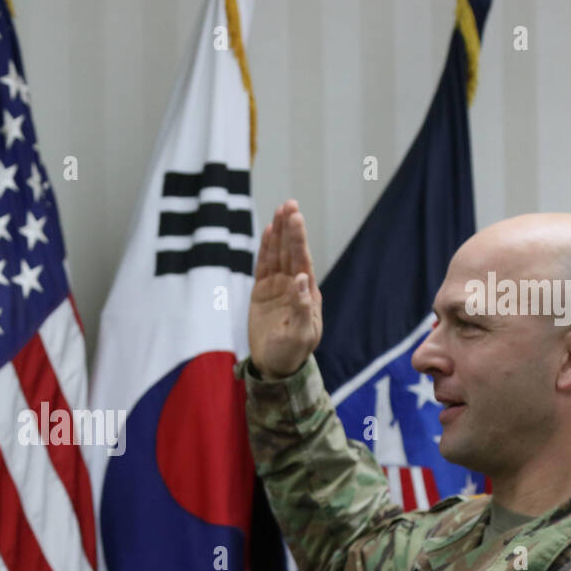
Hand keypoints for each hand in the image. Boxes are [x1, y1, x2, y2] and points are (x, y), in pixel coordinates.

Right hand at [248, 199, 322, 378]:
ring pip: (278, 255)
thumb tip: (302, 279)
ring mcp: (278, 287)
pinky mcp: (262, 292)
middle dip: (290, 229)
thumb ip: (302, 308)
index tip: (296, 218)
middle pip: (291, 252)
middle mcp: (294, 286)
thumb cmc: (291, 354)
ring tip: (280, 210)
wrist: (275, 366)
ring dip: (279, 233)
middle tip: (289, 204)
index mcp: (307, 294)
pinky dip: (265, 249)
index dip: (298, 239)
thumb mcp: (299, 336)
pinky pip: (263, 266)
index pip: (302, 261)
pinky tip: (267, 232)